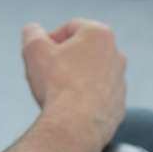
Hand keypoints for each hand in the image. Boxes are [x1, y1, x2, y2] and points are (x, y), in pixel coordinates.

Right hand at [21, 19, 126, 148]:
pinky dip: (84, 98)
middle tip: (46, 71)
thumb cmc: (57, 84)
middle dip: (64, 58)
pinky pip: (97, 95)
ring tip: (57, 91)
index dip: (50, 39)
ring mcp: (120, 81)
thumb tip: (33, 29)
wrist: (76, 124)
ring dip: (74, 77)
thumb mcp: (34, 49)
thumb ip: (32, 32)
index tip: (40, 54)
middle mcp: (116, 54)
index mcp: (99, 35)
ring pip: (91, 73)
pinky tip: (68, 106)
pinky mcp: (119, 104)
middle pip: (83, 50)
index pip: (70, 27)